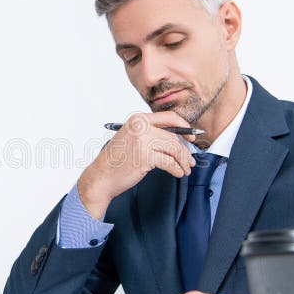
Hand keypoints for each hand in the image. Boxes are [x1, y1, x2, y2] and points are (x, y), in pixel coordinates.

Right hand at [77, 112, 195, 218]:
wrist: (101, 176)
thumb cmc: (117, 160)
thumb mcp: (132, 138)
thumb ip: (151, 133)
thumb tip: (177, 138)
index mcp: (139, 119)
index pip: (170, 117)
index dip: (184, 127)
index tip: (191, 137)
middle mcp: (140, 127)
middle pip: (174, 136)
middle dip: (185, 151)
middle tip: (190, 161)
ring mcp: (142, 141)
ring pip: (174, 149)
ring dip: (183, 161)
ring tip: (184, 169)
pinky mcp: (145, 157)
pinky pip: (169, 162)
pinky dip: (176, 169)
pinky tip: (177, 173)